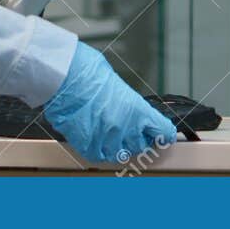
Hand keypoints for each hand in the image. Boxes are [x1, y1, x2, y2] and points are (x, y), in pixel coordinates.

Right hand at [43, 43, 175, 163]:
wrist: (64, 76)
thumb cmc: (88, 72)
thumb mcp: (118, 83)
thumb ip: (128, 102)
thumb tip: (130, 109)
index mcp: (137, 110)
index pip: (161, 130)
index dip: (164, 134)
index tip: (165, 136)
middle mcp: (125, 128)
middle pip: (140, 145)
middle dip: (139, 139)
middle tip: (133, 133)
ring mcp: (106, 139)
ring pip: (120, 153)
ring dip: (119, 146)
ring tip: (112, 135)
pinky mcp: (87, 145)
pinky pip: (100, 156)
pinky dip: (100, 150)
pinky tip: (99, 140)